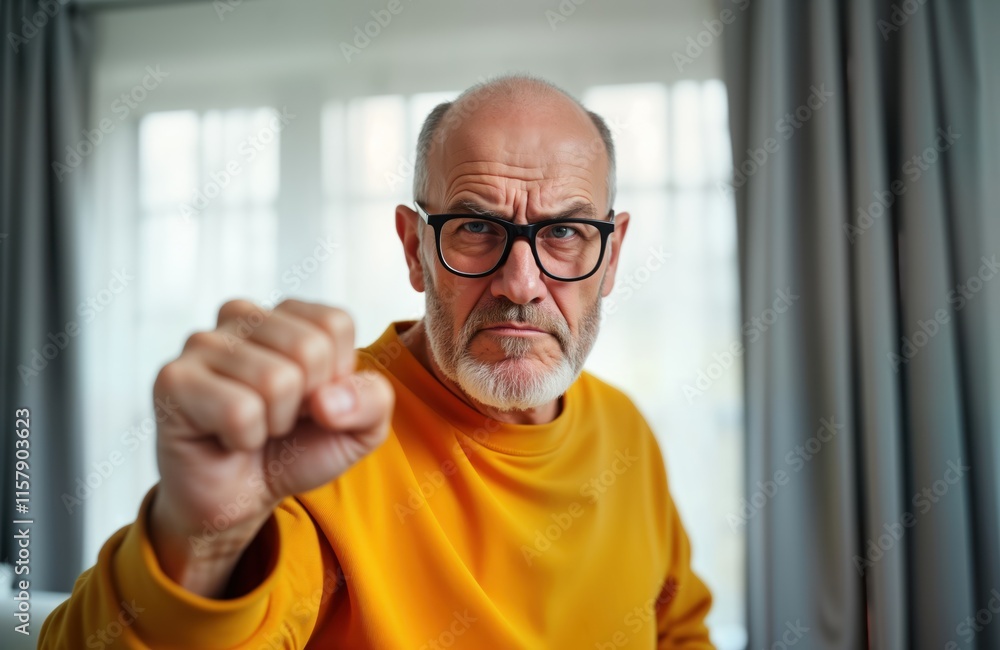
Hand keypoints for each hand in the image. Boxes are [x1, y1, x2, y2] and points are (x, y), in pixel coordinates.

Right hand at [148, 299, 392, 595]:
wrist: (242, 498)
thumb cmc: (296, 450)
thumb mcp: (360, 429)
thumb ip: (374, 401)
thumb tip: (328, 398)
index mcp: (287, 314)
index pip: (336, 323)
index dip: (336, 378)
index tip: (312, 399)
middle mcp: (241, 315)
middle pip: (309, 347)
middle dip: (306, 402)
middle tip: (280, 418)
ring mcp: (202, 343)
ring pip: (275, 379)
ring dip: (274, 423)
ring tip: (253, 427)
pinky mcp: (173, 380)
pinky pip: (238, 410)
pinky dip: (244, 438)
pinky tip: (227, 438)